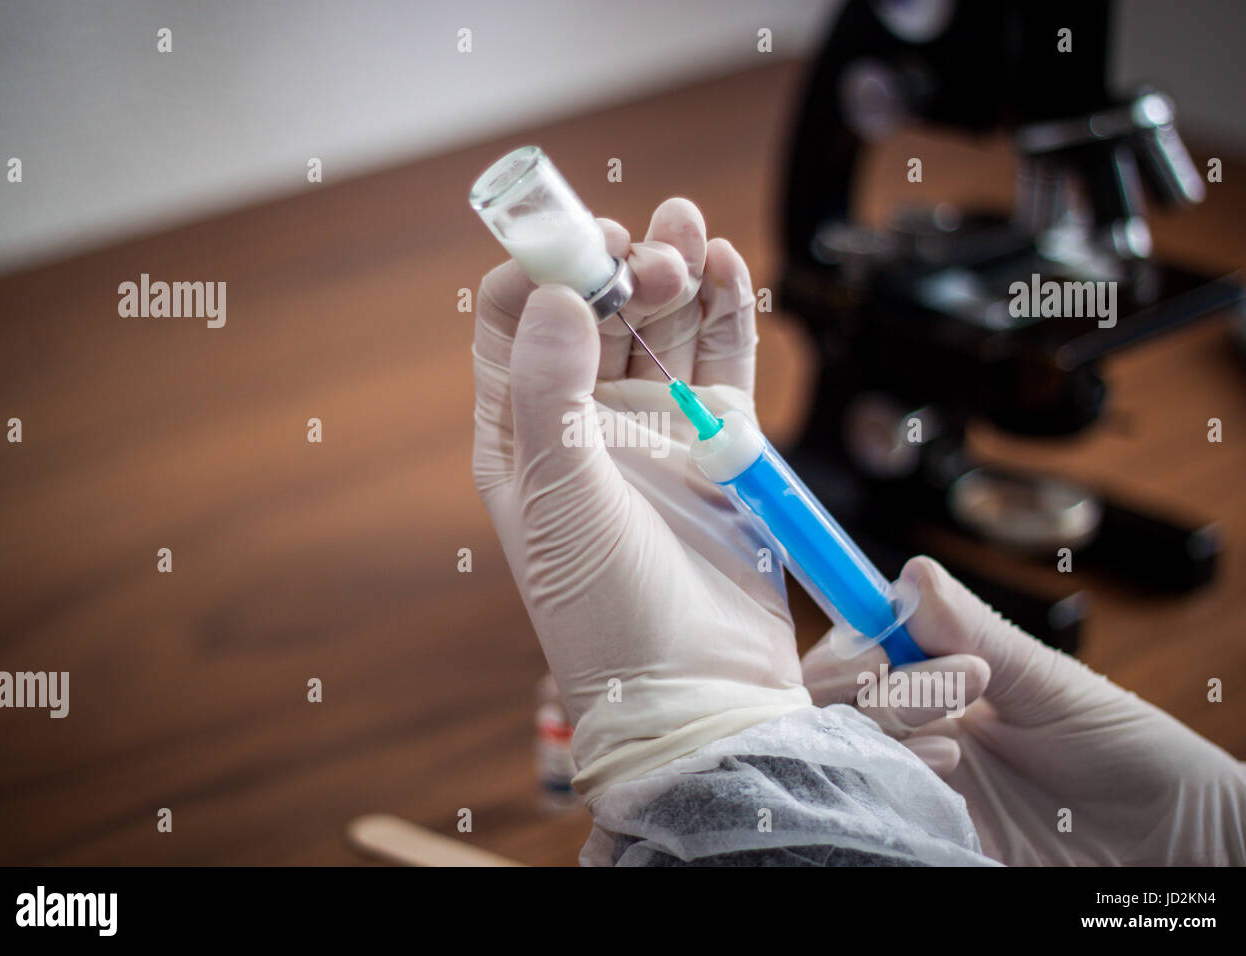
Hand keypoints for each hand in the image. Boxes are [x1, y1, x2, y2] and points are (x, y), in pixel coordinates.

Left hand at [472, 198, 809, 799]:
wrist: (695, 689)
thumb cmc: (605, 614)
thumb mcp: (560, 501)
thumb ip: (551, 396)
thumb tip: (554, 295)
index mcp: (521, 433)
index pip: (516, 323)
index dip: (543, 270)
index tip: (580, 240)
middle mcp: (585, 423)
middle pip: (596, 312)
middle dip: (622, 266)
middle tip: (654, 252)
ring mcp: (655, 431)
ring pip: (661, 327)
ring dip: (676, 274)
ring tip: (693, 235)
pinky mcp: (719, 444)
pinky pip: (721, 362)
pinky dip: (725, 314)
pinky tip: (728, 270)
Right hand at [805, 555, 1245, 864]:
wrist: (1170, 835)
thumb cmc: (1125, 748)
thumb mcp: (1048, 679)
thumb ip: (975, 629)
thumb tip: (912, 572)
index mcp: (941, 675)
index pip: (861, 647)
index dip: (853, 636)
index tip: (882, 635)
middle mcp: (919, 725)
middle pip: (838, 695)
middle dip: (878, 677)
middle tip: (961, 677)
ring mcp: (921, 779)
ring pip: (850, 742)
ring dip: (894, 720)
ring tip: (957, 731)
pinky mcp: (932, 827)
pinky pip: (877, 798)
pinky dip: (897, 772)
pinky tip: (947, 767)